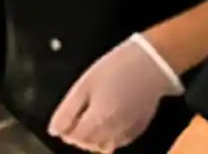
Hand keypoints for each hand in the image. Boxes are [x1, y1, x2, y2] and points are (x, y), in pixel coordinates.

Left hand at [48, 34, 184, 152]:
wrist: (153, 62)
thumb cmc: (116, 67)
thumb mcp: (85, 84)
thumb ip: (67, 110)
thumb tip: (54, 130)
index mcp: (98, 120)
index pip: (73, 137)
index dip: (65, 128)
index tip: (65, 118)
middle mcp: (113, 132)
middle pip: (88, 145)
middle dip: (78, 134)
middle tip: (78, 116)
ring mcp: (128, 132)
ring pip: (103, 147)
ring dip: (93, 138)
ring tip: (93, 118)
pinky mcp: (139, 129)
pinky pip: (119, 142)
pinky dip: (109, 136)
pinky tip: (110, 120)